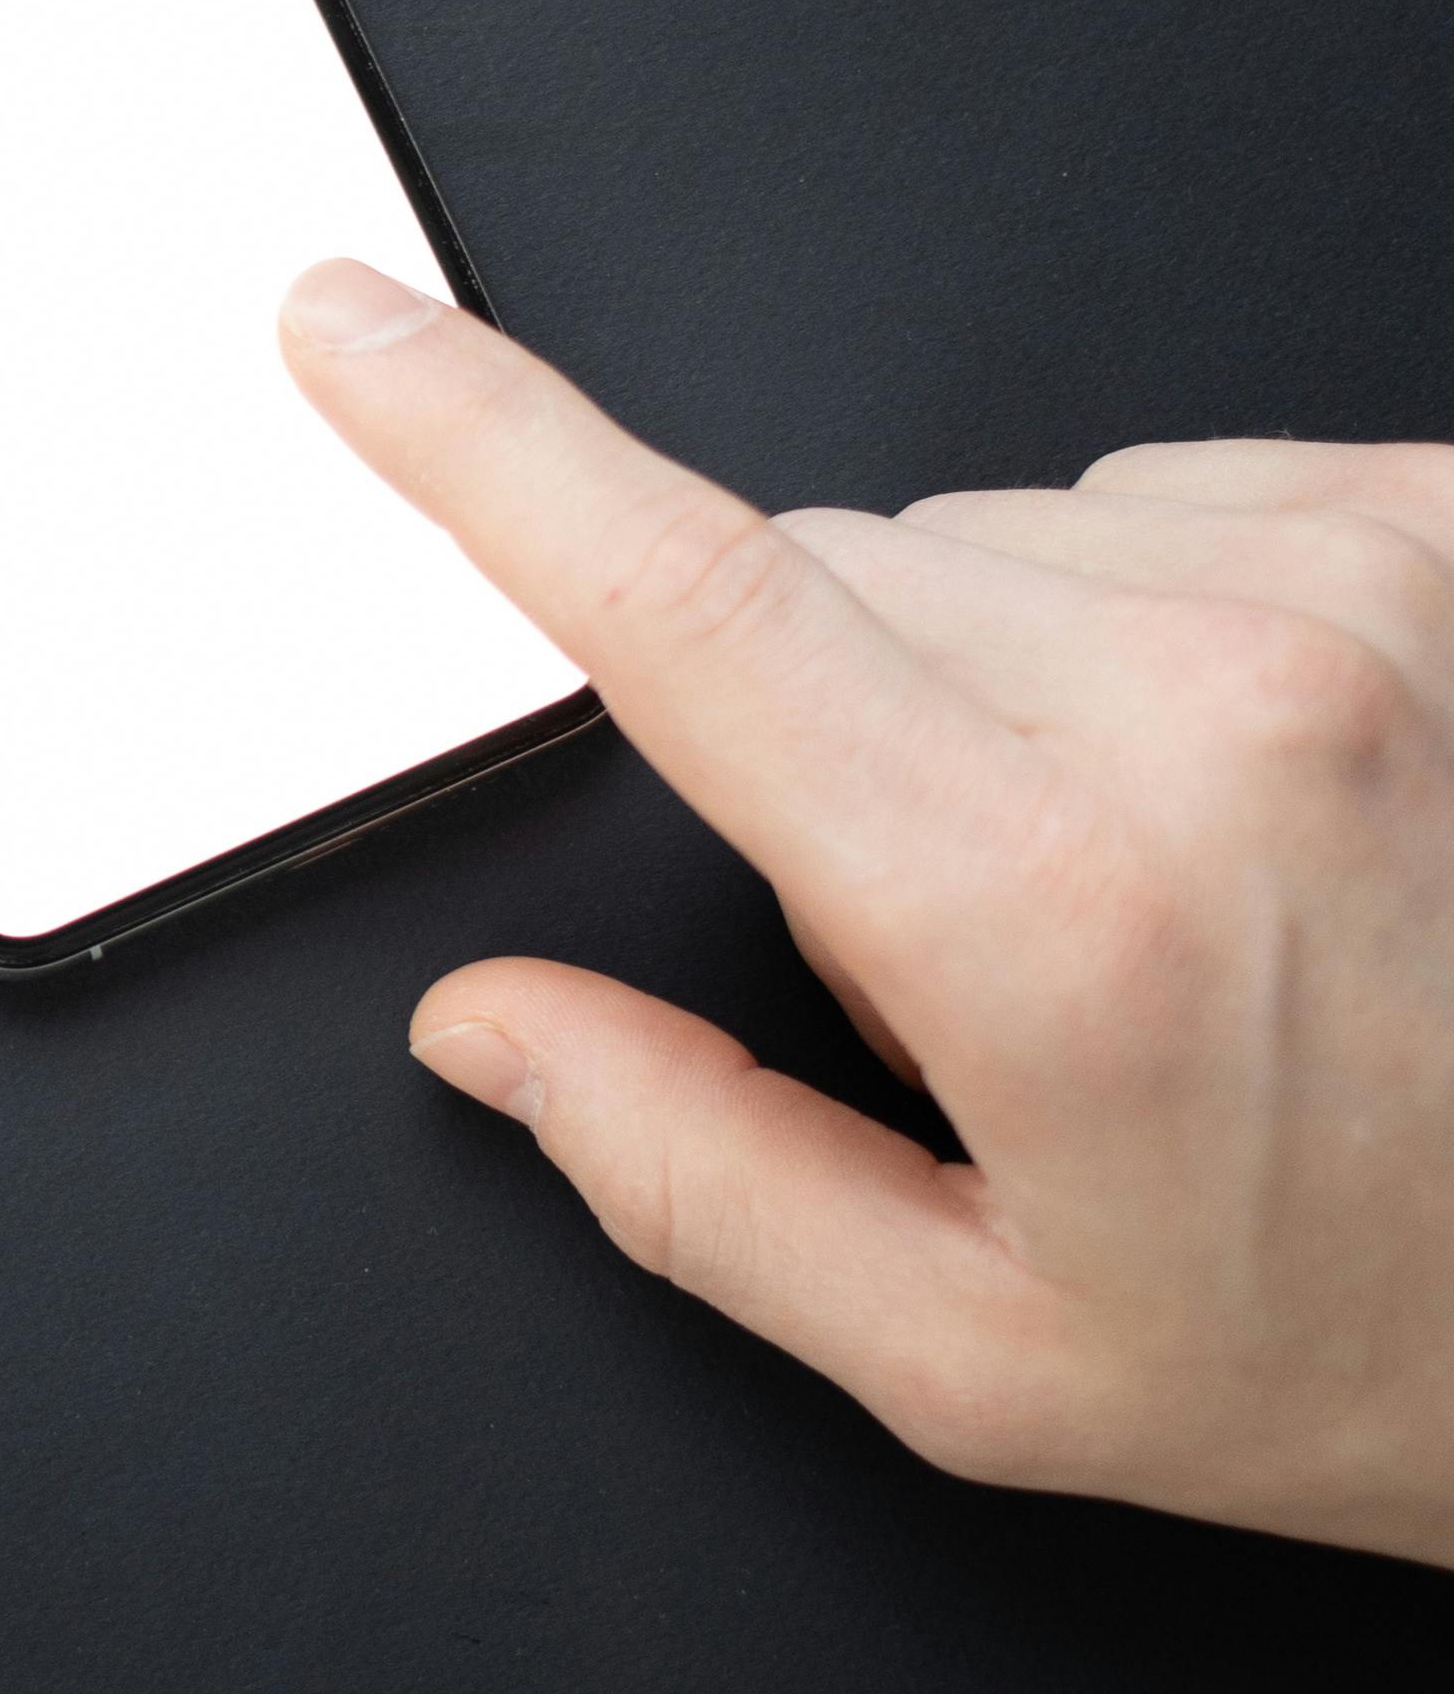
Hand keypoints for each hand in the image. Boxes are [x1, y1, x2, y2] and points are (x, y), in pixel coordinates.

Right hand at [282, 263, 1453, 1565]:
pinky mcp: (1442, 518)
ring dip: (1001, 670)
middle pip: (814, 573)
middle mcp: (1212, 705)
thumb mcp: (986, 1360)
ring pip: (982, 533)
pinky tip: (1254, 786)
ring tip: (1154, 871)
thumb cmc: (1373, 1333)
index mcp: (1055, 912)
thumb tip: (493, 1034)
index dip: (480, 447)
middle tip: (977, 938)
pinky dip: (1158, 617)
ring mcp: (1355, 588)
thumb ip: (696, 1178)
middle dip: (820, 727)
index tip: (349, 333)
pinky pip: (1163, 495)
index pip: (685, 604)